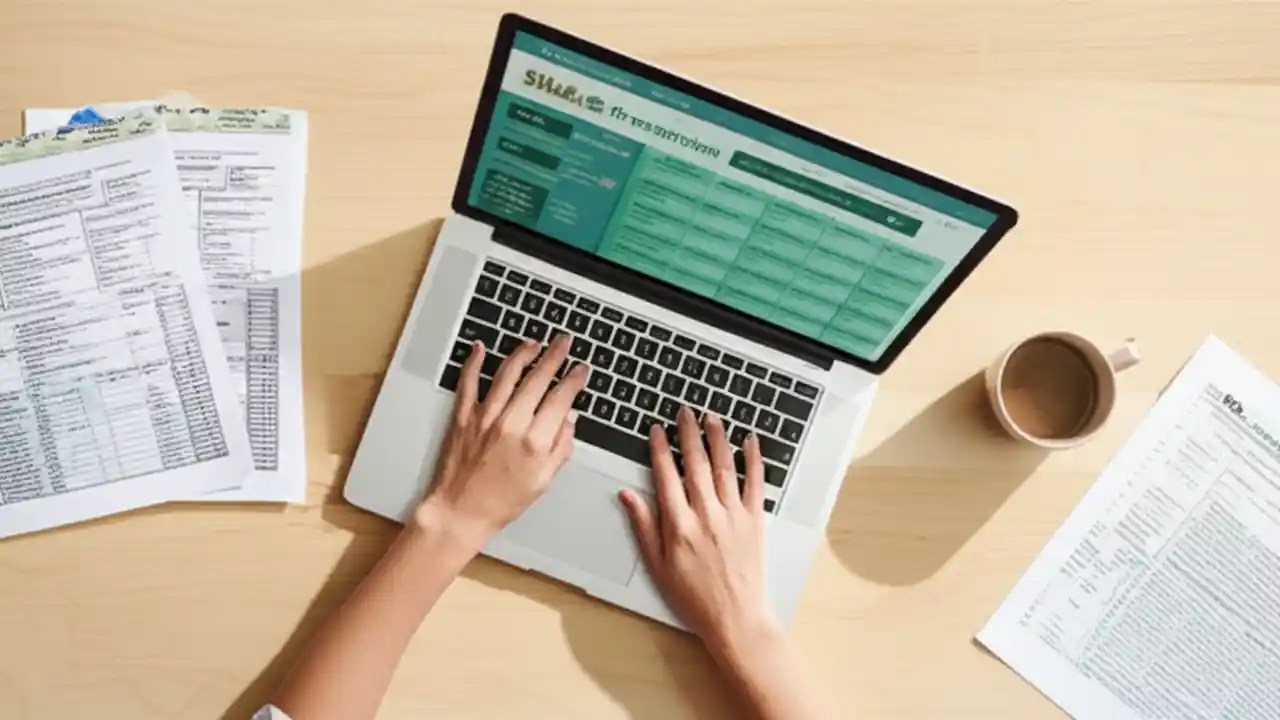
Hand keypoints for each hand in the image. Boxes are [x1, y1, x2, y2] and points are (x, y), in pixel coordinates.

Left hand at [417, 333, 586, 546]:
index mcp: (535, 442)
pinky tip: (480, 348)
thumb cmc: (501, 502)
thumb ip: (561, 447)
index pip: (560, 399)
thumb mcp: (543, 481)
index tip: (581, 369)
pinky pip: (469, 383)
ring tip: (534, 342)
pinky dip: (474, 362)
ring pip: (507, 374)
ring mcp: (485, 418)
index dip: (574, 380)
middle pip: (538, 379)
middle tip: (563, 342)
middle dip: (554, 356)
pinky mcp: (463, 418)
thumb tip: (570, 419)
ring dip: (523, 353)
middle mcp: (511, 424)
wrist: (460, 512)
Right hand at [621, 406, 779, 654]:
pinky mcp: (755, 521)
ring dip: (717, 438)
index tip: (657, 430)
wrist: (735, 617)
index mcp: (679, 526)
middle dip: (689, 433)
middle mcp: (706, 515)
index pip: (666, 476)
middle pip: (696, 464)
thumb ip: (643, 526)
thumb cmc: (694, 596)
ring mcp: (733, 516)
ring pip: (724, 467)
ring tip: (711, 417)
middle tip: (684, 411)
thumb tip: (627, 495)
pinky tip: (750, 440)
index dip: (660, 449)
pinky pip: (755, 483)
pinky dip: (753, 459)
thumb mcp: (657, 565)